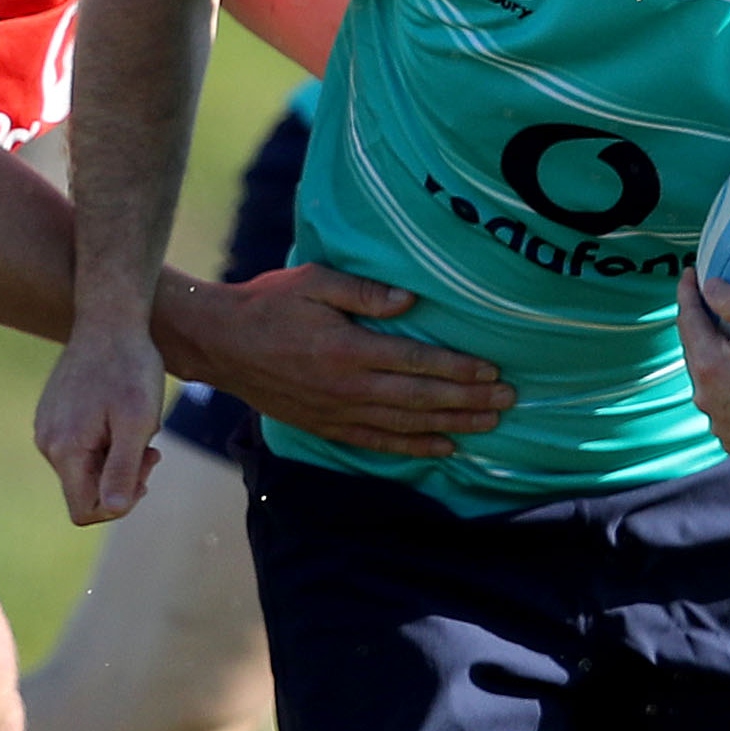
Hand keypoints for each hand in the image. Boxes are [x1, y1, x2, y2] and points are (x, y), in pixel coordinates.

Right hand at [36, 328, 167, 524]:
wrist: (109, 319)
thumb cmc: (129, 368)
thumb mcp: (136, 422)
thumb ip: (123, 470)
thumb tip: (112, 509)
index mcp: (65, 449)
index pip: (85, 510)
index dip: (119, 504)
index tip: (145, 469)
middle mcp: (47, 442)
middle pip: (85, 490)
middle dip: (121, 478)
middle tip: (150, 447)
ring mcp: (46, 426)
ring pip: (84, 468)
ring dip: (114, 458)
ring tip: (134, 424)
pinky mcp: (52, 413)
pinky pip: (78, 446)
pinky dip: (104, 441)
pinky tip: (119, 414)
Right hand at [163, 265, 508, 457]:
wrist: (220, 343)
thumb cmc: (268, 304)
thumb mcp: (313, 281)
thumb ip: (363, 292)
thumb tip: (410, 301)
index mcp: (348, 349)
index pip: (416, 361)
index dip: (458, 368)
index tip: (492, 371)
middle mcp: (348, 387)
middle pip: (420, 397)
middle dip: (468, 400)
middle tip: (509, 401)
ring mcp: (337, 411)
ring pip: (406, 423)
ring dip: (451, 425)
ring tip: (489, 425)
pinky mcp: (326, 426)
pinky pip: (377, 442)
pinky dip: (413, 447)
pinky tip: (442, 449)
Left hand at [678, 275, 729, 474]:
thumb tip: (710, 286)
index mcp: (709, 367)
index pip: (688, 320)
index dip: (688, 293)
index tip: (691, 275)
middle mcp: (706, 399)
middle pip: (696, 352)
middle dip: (702, 327)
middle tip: (713, 307)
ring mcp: (719, 424)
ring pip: (710, 383)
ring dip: (718, 362)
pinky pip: (726, 408)